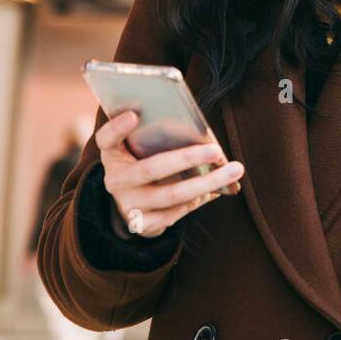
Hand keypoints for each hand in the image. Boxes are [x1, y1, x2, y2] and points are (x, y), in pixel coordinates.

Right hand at [96, 110, 244, 239]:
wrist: (131, 205)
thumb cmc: (144, 163)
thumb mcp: (140, 149)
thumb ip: (158, 136)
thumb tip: (199, 130)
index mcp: (113, 155)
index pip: (106, 139)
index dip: (117, 128)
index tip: (134, 114)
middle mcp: (116, 181)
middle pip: (151, 169)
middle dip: (187, 158)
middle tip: (216, 150)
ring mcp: (128, 205)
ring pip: (171, 195)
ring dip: (206, 183)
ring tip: (233, 170)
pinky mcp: (142, 224)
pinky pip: (176, 213)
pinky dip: (200, 199)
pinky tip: (219, 189)